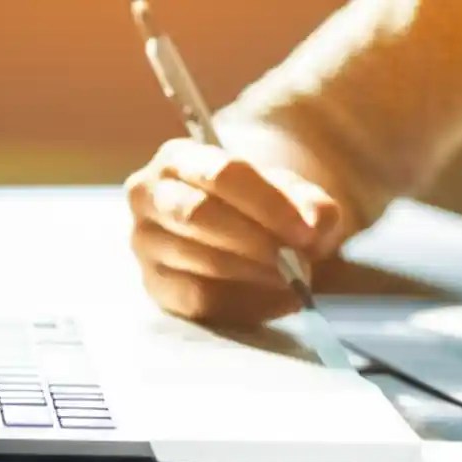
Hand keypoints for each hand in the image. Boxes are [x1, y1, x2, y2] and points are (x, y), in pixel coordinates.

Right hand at [125, 138, 340, 324]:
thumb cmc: (260, 203)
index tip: (305, 232)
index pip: (222, 175)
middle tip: (300, 263)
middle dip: (256, 242)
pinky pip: (198, 300)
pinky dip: (245, 303)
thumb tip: (315, 226)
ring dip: (254, 274)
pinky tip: (279, 301)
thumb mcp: (292, 193)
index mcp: (179, 158)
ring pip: (200, 261)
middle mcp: (149, 196)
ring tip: (295, 281)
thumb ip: (311, 203)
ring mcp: (145, 242)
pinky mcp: (155, 284)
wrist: (237, 225)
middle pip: (199, 215)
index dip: (267, 204)